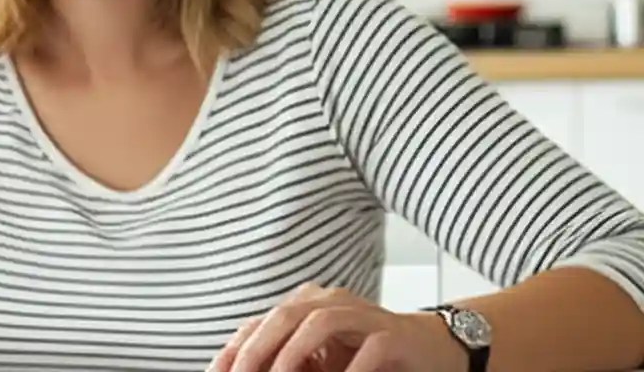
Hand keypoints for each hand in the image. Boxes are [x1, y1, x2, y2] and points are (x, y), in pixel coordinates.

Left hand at [209, 283, 464, 371]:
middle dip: (257, 348)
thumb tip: (241, 370)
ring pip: (321, 322)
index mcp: (307, 305)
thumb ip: (286, 361)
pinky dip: (351, 369)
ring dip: (295, 352)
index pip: (262, 323)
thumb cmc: (367, 356)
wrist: (432, 349)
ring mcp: (363, 315)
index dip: (235, 349)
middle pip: (285, 316)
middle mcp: (331, 302)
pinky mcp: (393, 334)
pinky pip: (368, 348)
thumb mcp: (320, 359)